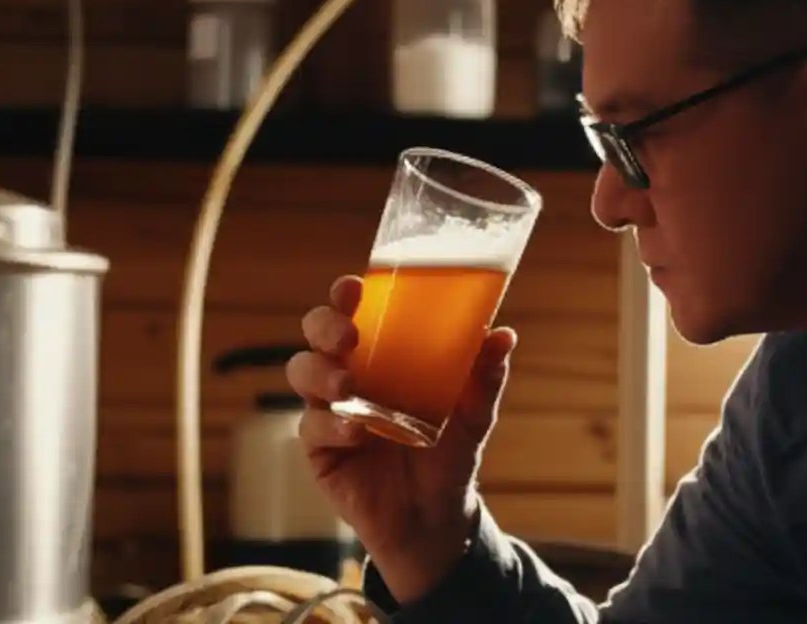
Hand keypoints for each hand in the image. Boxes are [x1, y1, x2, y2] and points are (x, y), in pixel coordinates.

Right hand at [286, 275, 516, 602]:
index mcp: (382, 355)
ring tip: (348, 387)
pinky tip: (356, 432)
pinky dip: (332, 425)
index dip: (347, 294)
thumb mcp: (474, 416)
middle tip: (348, 338)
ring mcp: (329, 410)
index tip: (354, 288)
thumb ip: (484, 378)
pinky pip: (311, 427)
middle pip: (317, 334)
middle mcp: (350, 374)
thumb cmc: (450, 455)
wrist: (434, 518)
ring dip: (320, 372)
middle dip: (325, 326)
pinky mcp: (320, 448)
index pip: (355, 311)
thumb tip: (504, 335)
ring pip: (302, 372)